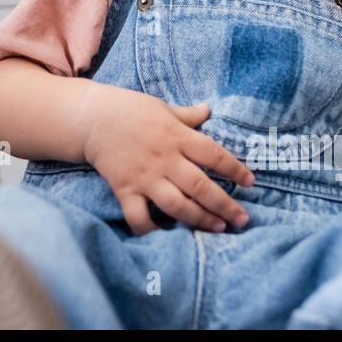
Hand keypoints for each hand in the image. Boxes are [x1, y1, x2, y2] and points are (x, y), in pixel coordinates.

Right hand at [81, 87, 254, 235]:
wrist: (91, 117)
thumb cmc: (129, 109)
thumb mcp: (162, 107)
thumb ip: (187, 115)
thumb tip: (209, 109)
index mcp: (177, 136)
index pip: (213, 154)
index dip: (234, 169)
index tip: (250, 182)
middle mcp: (164, 158)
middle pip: (200, 185)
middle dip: (224, 204)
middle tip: (242, 219)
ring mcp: (145, 176)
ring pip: (177, 204)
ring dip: (199, 219)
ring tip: (218, 228)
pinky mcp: (125, 189)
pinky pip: (138, 216)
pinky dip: (151, 229)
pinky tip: (165, 234)